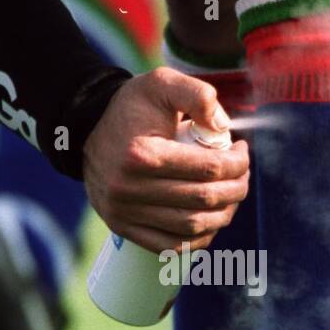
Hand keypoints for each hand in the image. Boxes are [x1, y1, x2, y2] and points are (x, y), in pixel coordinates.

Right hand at [83, 68, 249, 253]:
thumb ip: (196, 94)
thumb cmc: (131, 108)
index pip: (208, 169)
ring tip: (231, 196)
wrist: (87, 130)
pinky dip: (198, 238)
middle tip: (242, 175)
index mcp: (143, 154)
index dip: (237, 163)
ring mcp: (124, 212)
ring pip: (191, 226)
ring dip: (223, 215)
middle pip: (203, 199)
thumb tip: (223, 125)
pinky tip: (210, 220)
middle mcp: (130, 188)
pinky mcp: (121, 227)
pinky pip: (170, 246)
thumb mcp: (161, 84)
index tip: (242, 152)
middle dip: (236, 189)